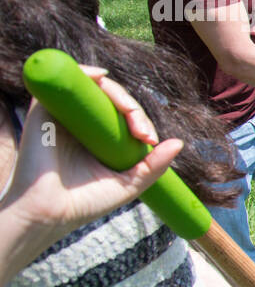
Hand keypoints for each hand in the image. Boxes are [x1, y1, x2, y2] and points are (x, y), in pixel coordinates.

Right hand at [3, 67, 181, 240]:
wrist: (48, 214)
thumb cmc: (85, 204)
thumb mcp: (129, 184)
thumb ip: (154, 166)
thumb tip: (179, 143)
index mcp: (97, 138)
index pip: (123, 116)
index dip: (140, 120)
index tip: (150, 140)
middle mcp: (79, 123)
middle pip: (111, 99)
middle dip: (133, 109)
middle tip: (143, 133)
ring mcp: (62, 115)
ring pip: (93, 87)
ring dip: (116, 92)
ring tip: (130, 111)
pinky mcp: (43, 110)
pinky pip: (65, 82)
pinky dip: (84, 73)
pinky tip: (101, 78)